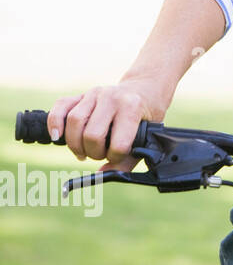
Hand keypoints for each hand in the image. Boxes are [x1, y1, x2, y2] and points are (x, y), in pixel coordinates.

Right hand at [46, 81, 167, 173]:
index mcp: (132, 107)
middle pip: (92, 135)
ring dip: (75, 144)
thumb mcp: (146, 136)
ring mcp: (95, 93)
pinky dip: (54, 123)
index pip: (118, 143)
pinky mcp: (81, 94)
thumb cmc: (146, 116)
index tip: (116, 157)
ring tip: (84, 151)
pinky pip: (60, 107)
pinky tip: (56, 137)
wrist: (145, 89)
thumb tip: (101, 175)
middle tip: (99, 155)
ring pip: (74, 122)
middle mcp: (112, 97)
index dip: (115, 157)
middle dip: (94, 153)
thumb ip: (127, 160)